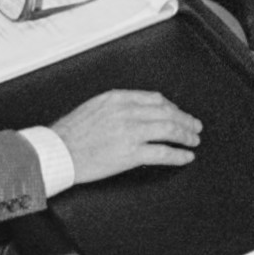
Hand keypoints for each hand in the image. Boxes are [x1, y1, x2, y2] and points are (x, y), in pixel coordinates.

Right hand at [50, 91, 201, 183]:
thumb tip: (136, 111)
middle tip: (195, 127)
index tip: (179, 113)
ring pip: (169, 129)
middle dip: (185, 120)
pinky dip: (178, 154)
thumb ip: (117, 106)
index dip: (172, 107)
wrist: (58, 151)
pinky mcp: (131, 154)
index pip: (155, 99)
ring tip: (194, 141)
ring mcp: (130, 132)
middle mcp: (127, 111)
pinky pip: (162, 152)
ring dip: (185, 135)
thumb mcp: (94, 107)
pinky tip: (185, 157)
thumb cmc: (70, 133)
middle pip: (167, 112)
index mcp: (118, 98)